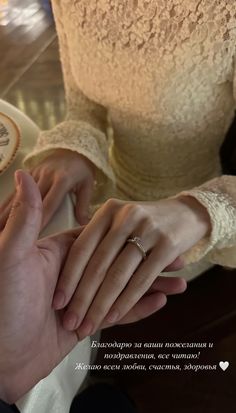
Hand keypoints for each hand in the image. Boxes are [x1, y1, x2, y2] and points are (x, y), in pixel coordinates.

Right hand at [0, 149, 94, 229]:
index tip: (32, 236)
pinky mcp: (29, 172)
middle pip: (30, 201)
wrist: (74, 147)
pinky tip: (1, 214)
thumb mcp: (87, 186)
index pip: (49, 205)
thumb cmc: (82, 170)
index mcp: (62, 181)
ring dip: (8, 211)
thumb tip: (84, 225)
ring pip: (19, 194)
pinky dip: (7, 201)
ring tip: (0, 228)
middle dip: (19, 219)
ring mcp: (36, 173)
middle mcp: (46, 176)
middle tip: (8, 234)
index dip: (39, 221)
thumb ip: (83, 205)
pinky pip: (16, 188)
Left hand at [0, 172, 185, 402]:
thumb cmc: (1, 304)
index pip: (102, 240)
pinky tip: (162, 300)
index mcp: (59, 252)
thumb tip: (24, 174)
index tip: (155, 231)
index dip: (130, 235)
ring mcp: (82, 299)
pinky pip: (119, 313)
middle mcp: (73, 273)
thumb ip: (24, 219)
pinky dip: (140, 307)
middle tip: (178, 259)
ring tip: (181, 283)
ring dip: (153, 285)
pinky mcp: (87, 323)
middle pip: (120, 263)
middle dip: (149, 262)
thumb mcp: (11, 257)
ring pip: (124, 288)